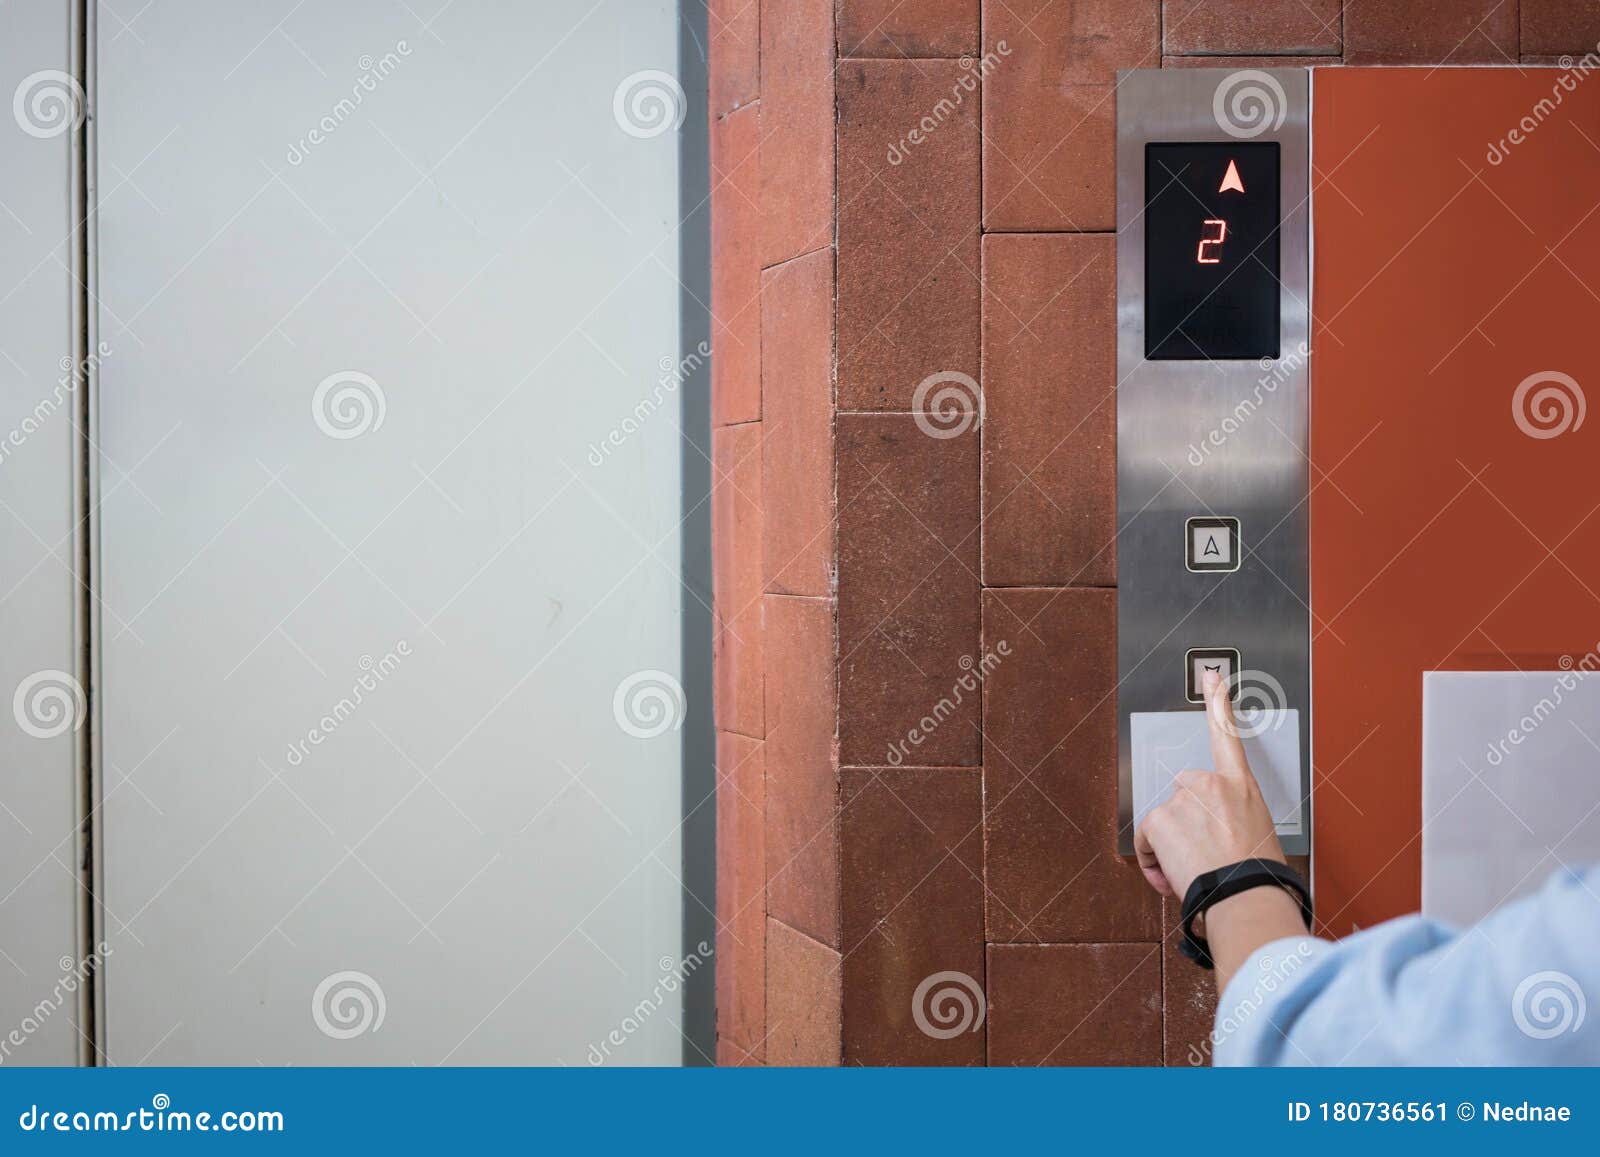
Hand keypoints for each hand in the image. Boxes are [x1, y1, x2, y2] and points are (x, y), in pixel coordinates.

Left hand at [1133, 669, 1285, 899]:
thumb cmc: (1256, 877)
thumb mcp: (1258, 835)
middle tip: (1202, 853)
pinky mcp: (1160, 816)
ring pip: (1165, 821)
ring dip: (1171, 844)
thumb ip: (1233, 819)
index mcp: (1242, 787)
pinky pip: (1146, 839)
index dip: (1218, 703)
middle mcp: (1212, 784)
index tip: (1211, 676)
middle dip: (1185, 821)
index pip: (1228, 735)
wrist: (1246, 897)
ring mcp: (1184, 797)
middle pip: (1183, 794)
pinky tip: (1173, 873)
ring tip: (1195, 868)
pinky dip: (1152, 858)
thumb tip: (1215, 835)